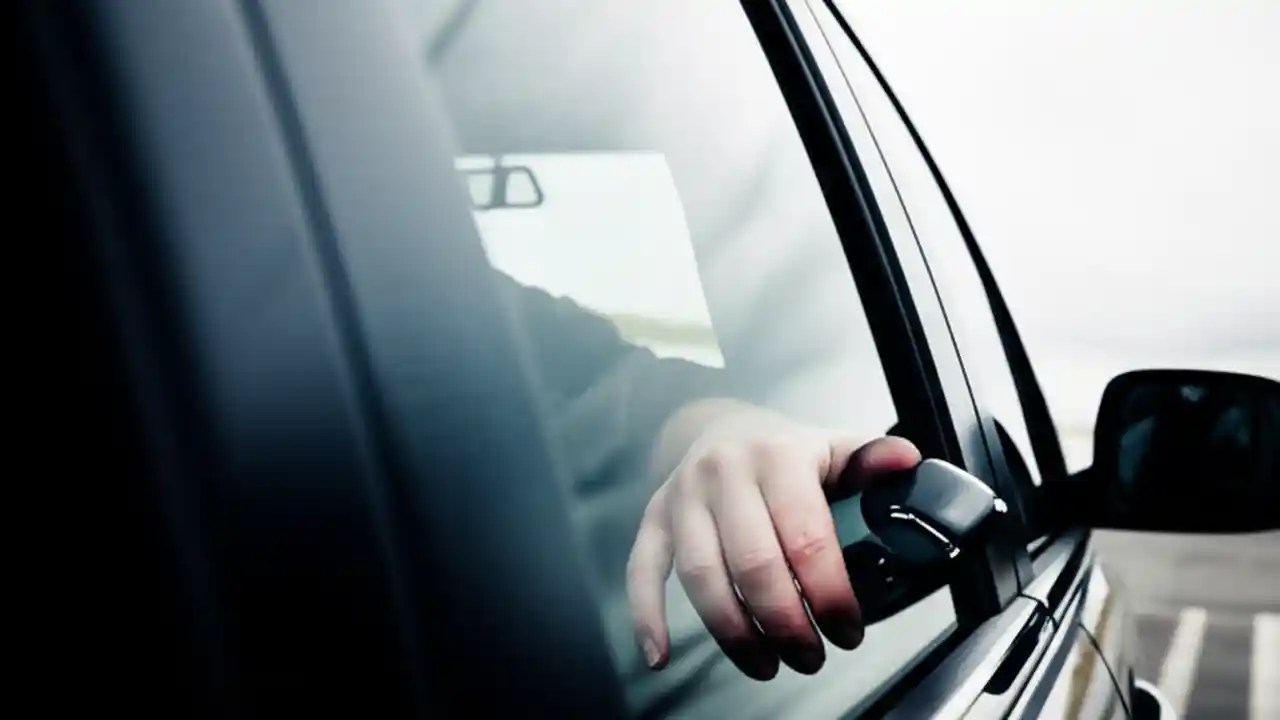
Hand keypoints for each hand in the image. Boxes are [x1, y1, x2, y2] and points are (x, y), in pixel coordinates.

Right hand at [626, 401, 919, 679]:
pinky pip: (642, 569)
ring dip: (733, 632)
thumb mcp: (832, 446)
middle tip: (810, 658)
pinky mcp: (654, 517)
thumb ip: (870, 458)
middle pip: (753, 563)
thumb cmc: (783, 451)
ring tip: (766, 664)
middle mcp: (724, 472)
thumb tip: (908, 461)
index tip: (849, 631)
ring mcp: (683, 496)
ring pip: (701, 575)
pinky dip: (646, 615)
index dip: (830, 593)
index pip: (806, 536)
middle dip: (785, 624)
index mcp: (778, 455)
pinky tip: (660, 656)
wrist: (716, 424)